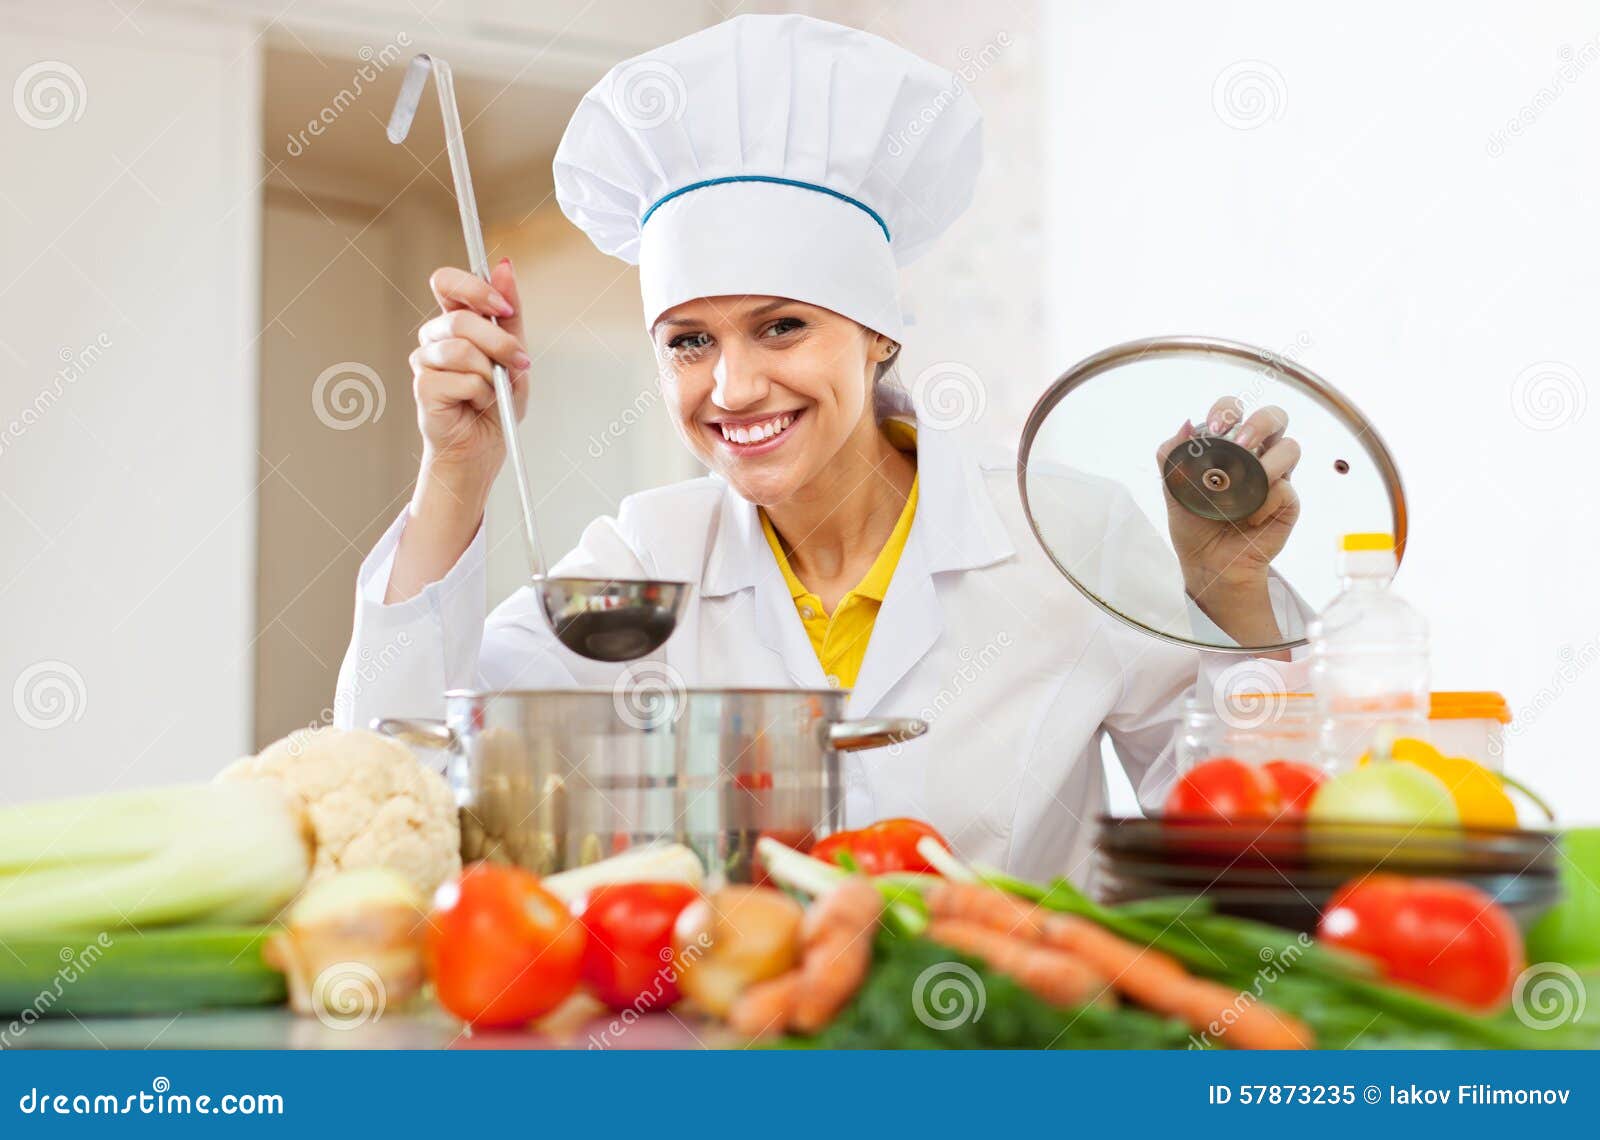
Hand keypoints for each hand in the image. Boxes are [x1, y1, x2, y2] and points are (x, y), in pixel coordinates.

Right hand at [410, 259, 531, 497]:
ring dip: (491, 373)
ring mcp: (425, 361)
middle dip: (499, 341)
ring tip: (494, 391)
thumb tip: (504, 267)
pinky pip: (461, 378)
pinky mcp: (423, 387)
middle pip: (461, 317)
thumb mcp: (514, 353)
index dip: (474, 288)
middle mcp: (435, 337)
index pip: (446, 281)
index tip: (504, 308)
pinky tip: (477, 404)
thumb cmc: (495, 403)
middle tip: (519, 361)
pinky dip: (481, 393)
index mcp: (454, 322)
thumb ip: (509, 313)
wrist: (484, 448)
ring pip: (462, 349)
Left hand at [1155, 396, 1300, 640]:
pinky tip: (1248, 517)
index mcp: (1228, 444)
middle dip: (1261, 422)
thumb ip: (1171, 455)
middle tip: (1241, 443)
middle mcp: (1256, 453)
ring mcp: (1275, 476)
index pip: (1234, 410)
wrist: (1207, 561)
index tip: (1214, 427)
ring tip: (1245, 485)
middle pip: (1275, 416)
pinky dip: (1263, 501)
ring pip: (1290, 448)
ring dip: (1267, 463)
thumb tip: (1187, 424)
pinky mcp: (1287, 501)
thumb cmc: (1194, 520)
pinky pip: (1285, 489)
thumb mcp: (1172, 488)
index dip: (1228, 410)